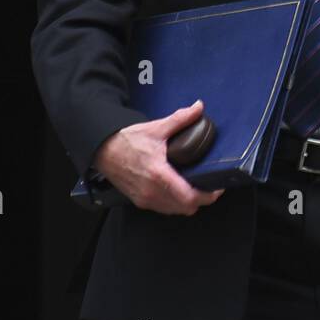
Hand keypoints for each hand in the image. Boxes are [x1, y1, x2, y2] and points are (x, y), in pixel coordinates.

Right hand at [93, 100, 225, 214]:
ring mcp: (145, 199)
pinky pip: (163, 209)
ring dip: (188, 203)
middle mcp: (152, 192)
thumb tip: (198, 108)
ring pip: (175, 211)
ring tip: (195, 189)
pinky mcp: (139, 201)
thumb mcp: (156, 128)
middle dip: (201, 200)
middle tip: (209, 187)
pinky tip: (177, 191)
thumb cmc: (126, 140)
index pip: (190, 197)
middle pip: (186, 208)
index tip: (217, 188)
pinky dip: (174, 204)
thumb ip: (180, 119)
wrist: (103, 149)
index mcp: (159, 175)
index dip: (208, 195)